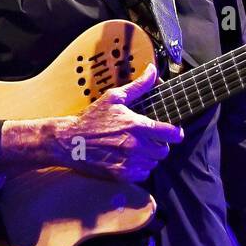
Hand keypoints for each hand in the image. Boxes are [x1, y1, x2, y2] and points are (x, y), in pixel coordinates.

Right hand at [53, 62, 184, 182]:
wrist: (69, 141)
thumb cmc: (91, 118)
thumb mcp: (114, 97)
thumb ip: (138, 86)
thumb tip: (152, 70)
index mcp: (136, 125)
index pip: (170, 133)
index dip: (176, 133)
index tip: (175, 132)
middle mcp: (136, 145)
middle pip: (163, 151)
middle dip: (160, 144)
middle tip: (151, 140)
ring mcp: (129, 162)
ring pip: (153, 163)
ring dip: (150, 157)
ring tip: (139, 149)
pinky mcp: (121, 175)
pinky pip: (142, 175)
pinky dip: (140, 169)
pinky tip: (131, 159)